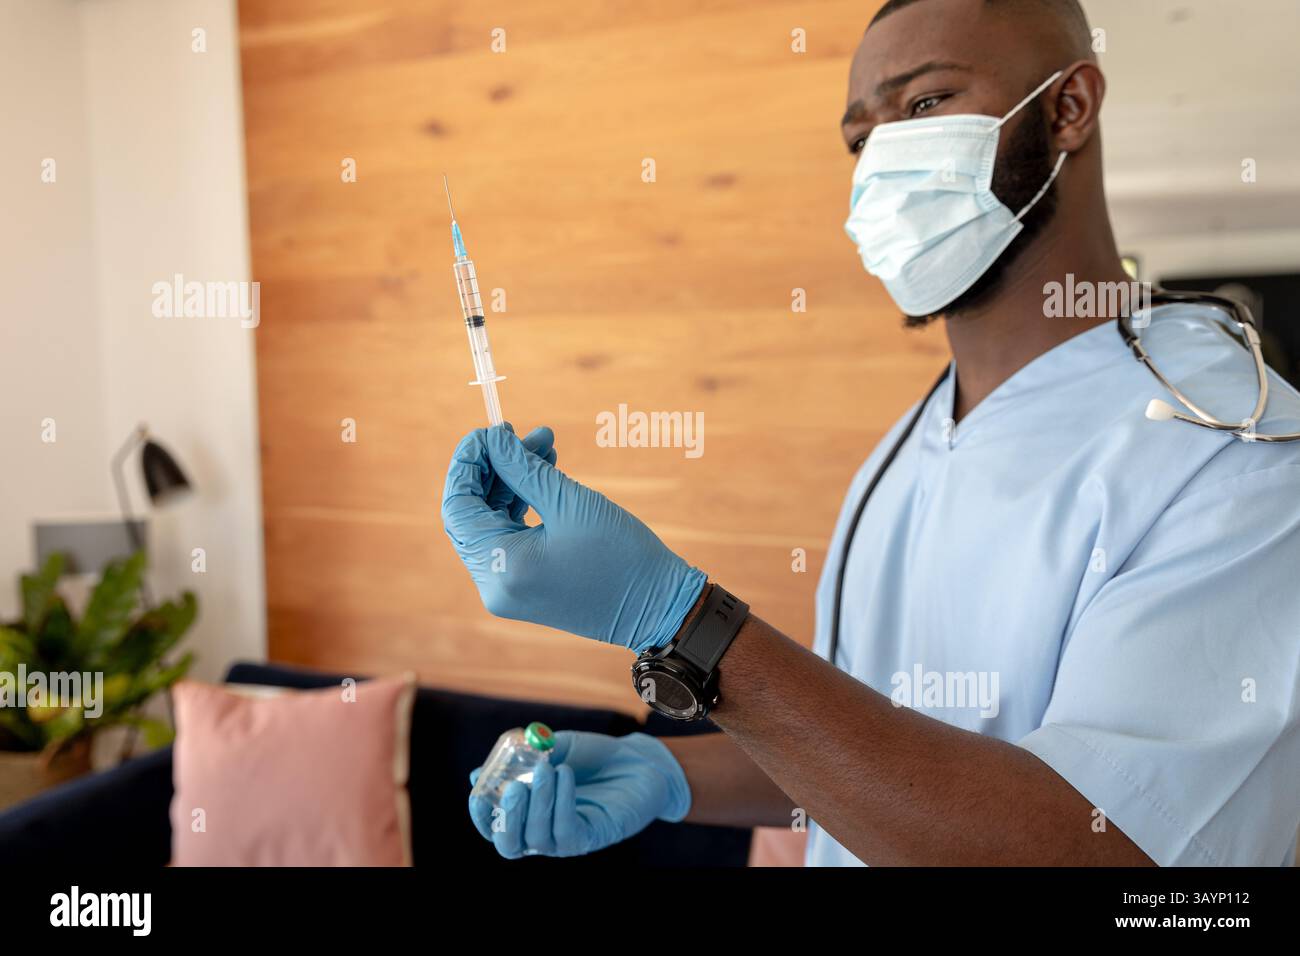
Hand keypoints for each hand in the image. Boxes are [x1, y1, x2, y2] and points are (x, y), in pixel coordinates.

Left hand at [441, 424, 705, 653]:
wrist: (659, 606)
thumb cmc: (621, 555)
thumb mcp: (569, 502)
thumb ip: (523, 467)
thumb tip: (492, 439)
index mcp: (501, 567)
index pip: (458, 505)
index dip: (468, 461)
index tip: (492, 429)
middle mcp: (494, 585)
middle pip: (471, 514)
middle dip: (494, 468)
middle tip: (522, 432)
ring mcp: (508, 589)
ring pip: (490, 523)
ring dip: (511, 482)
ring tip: (544, 445)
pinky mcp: (525, 586)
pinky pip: (508, 538)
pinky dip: (521, 505)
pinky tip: (544, 474)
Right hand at [467, 731, 690, 858]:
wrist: (638, 760)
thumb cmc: (593, 756)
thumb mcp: (553, 750)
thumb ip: (519, 761)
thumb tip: (478, 773)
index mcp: (527, 812)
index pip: (494, 826)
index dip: (480, 815)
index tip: (476, 792)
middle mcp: (541, 832)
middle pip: (509, 845)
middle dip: (506, 818)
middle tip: (513, 789)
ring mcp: (564, 839)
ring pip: (537, 836)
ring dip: (539, 800)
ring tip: (548, 767)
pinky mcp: (589, 839)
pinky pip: (566, 831)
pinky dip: (561, 802)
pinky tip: (565, 774)